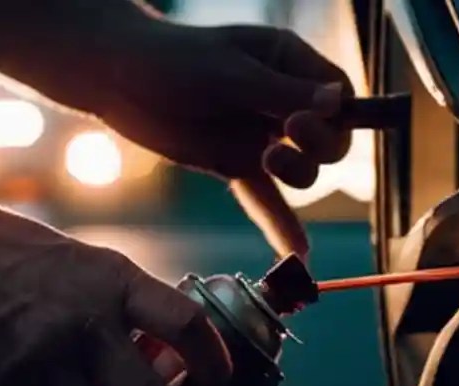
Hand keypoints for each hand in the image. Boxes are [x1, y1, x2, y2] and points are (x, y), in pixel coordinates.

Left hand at [23, 19, 354, 260]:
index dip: (335, 117)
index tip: (301, 122)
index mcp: (290, 64)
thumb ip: (283, 93)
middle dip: (317, 147)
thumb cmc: (173, 58)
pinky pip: (266, 200)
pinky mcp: (234, 165)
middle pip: (330, 142)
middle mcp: (282, 103)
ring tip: (265, 162)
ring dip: (296, 177)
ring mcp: (260, 137)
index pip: (340, 98)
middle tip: (285, 137)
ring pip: (303, 173)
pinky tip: (298, 254)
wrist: (117, 79)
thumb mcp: (232, 73)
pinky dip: (281, 225)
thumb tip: (336, 102)